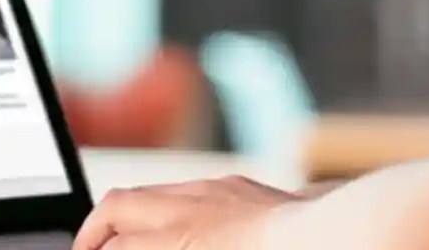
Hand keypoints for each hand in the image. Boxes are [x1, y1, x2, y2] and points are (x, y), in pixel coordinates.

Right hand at [73, 175, 300, 249]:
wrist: (335, 239)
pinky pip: (184, 189)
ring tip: (120, 240)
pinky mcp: (237, 185)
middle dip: (93, 230)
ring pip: (150, 192)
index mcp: (181, 240)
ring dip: (126, 215)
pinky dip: (165, 206)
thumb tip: (137, 244)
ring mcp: (214, 191)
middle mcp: (191, 209)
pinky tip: (172, 225)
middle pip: (118, 206)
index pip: (117, 246)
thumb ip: (165, 246)